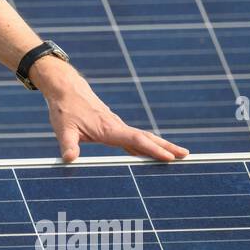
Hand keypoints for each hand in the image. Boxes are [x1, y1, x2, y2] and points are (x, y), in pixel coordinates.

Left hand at [32, 58, 187, 162]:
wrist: (65, 89)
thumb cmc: (64, 108)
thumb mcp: (63, 129)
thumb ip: (67, 145)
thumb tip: (69, 160)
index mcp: (109, 129)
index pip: (136, 140)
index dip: (152, 150)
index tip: (170, 157)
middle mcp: (117, 127)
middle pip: (147, 138)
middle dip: (167, 147)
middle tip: (187, 157)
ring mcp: (117, 126)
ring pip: (143, 137)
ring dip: (160, 146)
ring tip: (178, 156)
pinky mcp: (113, 127)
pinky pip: (134, 138)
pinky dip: (146, 146)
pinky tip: (150, 154)